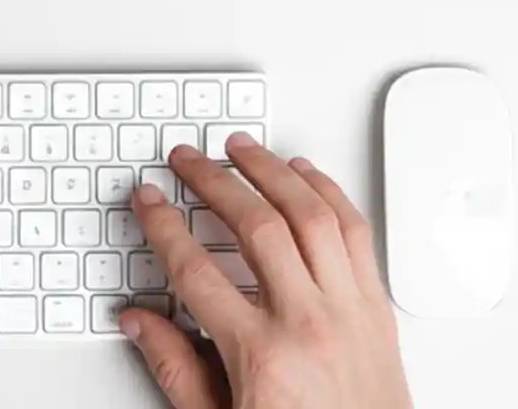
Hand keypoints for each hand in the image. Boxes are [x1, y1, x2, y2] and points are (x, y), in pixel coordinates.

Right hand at [119, 134, 410, 408]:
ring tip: (243, 149)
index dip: (164, 226)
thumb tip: (140, 322)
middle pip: (256, 227)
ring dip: (273, 172)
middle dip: (214, 182)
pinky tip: (305, 175)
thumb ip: (176, 367)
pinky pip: (355, 233)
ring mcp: (350, 311)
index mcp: (261, 356)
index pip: (196, 271)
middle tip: (187, 160)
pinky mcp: (377, 310)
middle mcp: (309, 324)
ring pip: (311, 215)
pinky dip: (328, 193)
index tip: (149, 200)